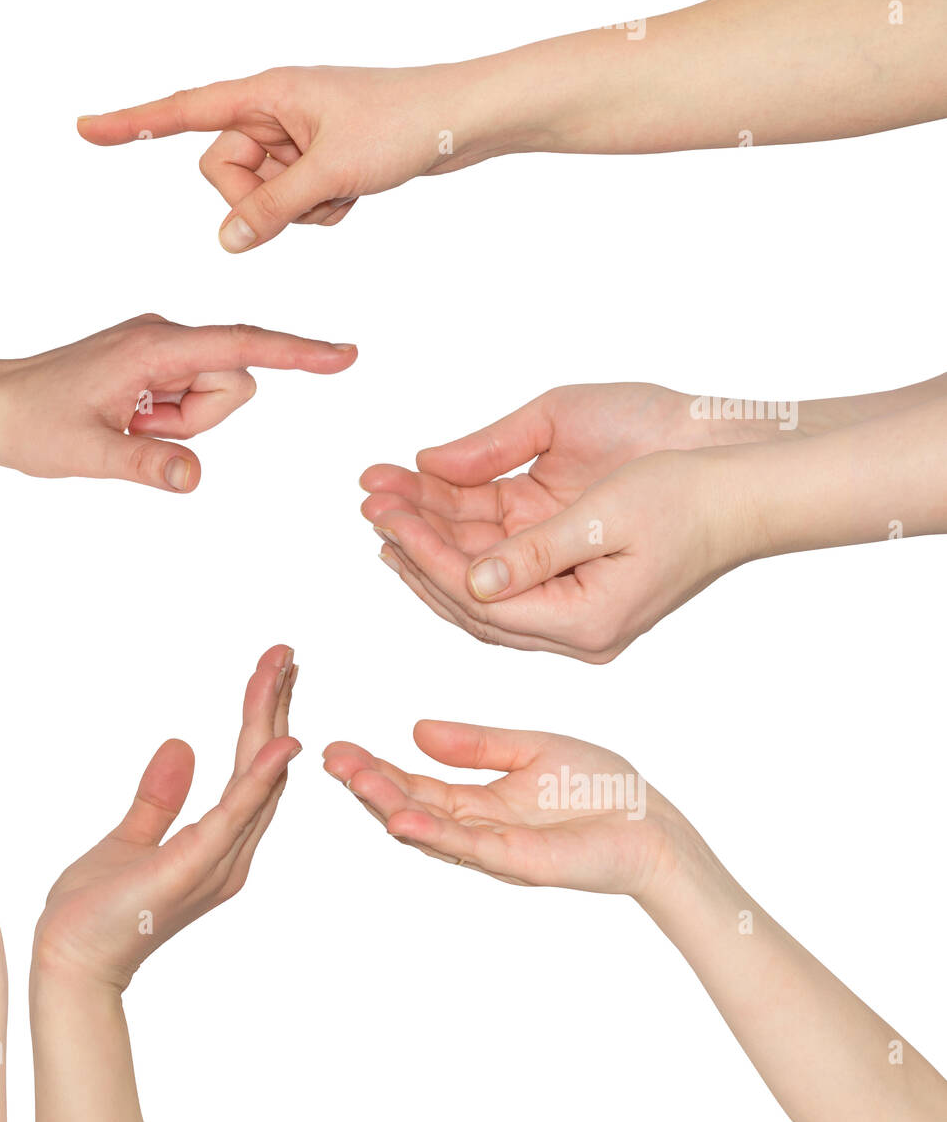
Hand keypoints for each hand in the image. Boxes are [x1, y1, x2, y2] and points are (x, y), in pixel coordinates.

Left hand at [0, 314, 355, 485]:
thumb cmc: (30, 423)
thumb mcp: (86, 454)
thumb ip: (145, 464)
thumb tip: (193, 478)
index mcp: (155, 348)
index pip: (244, 348)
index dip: (297, 353)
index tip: (344, 355)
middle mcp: (164, 337)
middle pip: (233, 382)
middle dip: (201, 419)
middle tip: (138, 427)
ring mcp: (159, 350)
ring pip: (213, 396)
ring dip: (181, 424)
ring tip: (128, 424)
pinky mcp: (153, 364)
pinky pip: (189, 399)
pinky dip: (168, 421)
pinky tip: (126, 419)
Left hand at [32, 646, 299, 991]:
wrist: (66, 961)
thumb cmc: (94, 913)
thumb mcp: (128, 838)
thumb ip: (158, 797)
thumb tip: (180, 743)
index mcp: (218, 845)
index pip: (250, 770)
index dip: (262, 718)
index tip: (272, 670)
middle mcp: (231, 853)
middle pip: (265, 768)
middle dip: (276, 706)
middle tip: (286, 653)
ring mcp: (218, 862)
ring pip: (258, 780)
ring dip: (271, 721)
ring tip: (283, 670)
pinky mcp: (195, 867)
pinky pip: (237, 814)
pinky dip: (261, 776)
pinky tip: (279, 741)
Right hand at [77, 65, 483, 252]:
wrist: (461, 120)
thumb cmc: (402, 125)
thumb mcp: (329, 174)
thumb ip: (270, 209)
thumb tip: (225, 242)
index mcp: (265, 93)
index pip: (184, 112)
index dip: (133, 125)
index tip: (85, 129)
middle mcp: (272, 111)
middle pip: (222, 172)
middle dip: (256, 199)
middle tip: (307, 194)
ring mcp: (294, 138)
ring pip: (258, 195)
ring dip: (295, 210)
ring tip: (341, 190)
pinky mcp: (316, 160)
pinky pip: (291, 202)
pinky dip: (317, 210)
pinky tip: (353, 194)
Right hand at [324, 722, 684, 900]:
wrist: (655, 824)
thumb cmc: (602, 788)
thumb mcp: (529, 749)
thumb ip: (476, 744)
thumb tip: (416, 730)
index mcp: (478, 801)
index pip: (414, 783)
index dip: (376, 768)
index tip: (338, 748)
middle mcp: (477, 829)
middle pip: (410, 807)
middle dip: (369, 785)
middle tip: (331, 759)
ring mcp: (496, 849)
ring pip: (430, 829)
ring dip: (388, 807)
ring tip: (353, 780)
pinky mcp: (522, 862)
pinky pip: (469, 848)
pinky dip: (432, 834)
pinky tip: (401, 818)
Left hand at [365, 404, 762, 659]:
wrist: (749, 490)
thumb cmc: (691, 493)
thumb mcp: (609, 514)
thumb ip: (533, 550)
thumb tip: (468, 578)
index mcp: (585, 622)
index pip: (478, 598)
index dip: (426, 555)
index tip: (386, 514)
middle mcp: (576, 631)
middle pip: (471, 603)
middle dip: (417, 553)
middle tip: (373, 510)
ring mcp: (578, 616)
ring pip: (482, 592)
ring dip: (434, 550)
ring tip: (388, 512)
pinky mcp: (578, 591)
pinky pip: (505, 578)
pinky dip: (465, 549)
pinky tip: (435, 522)